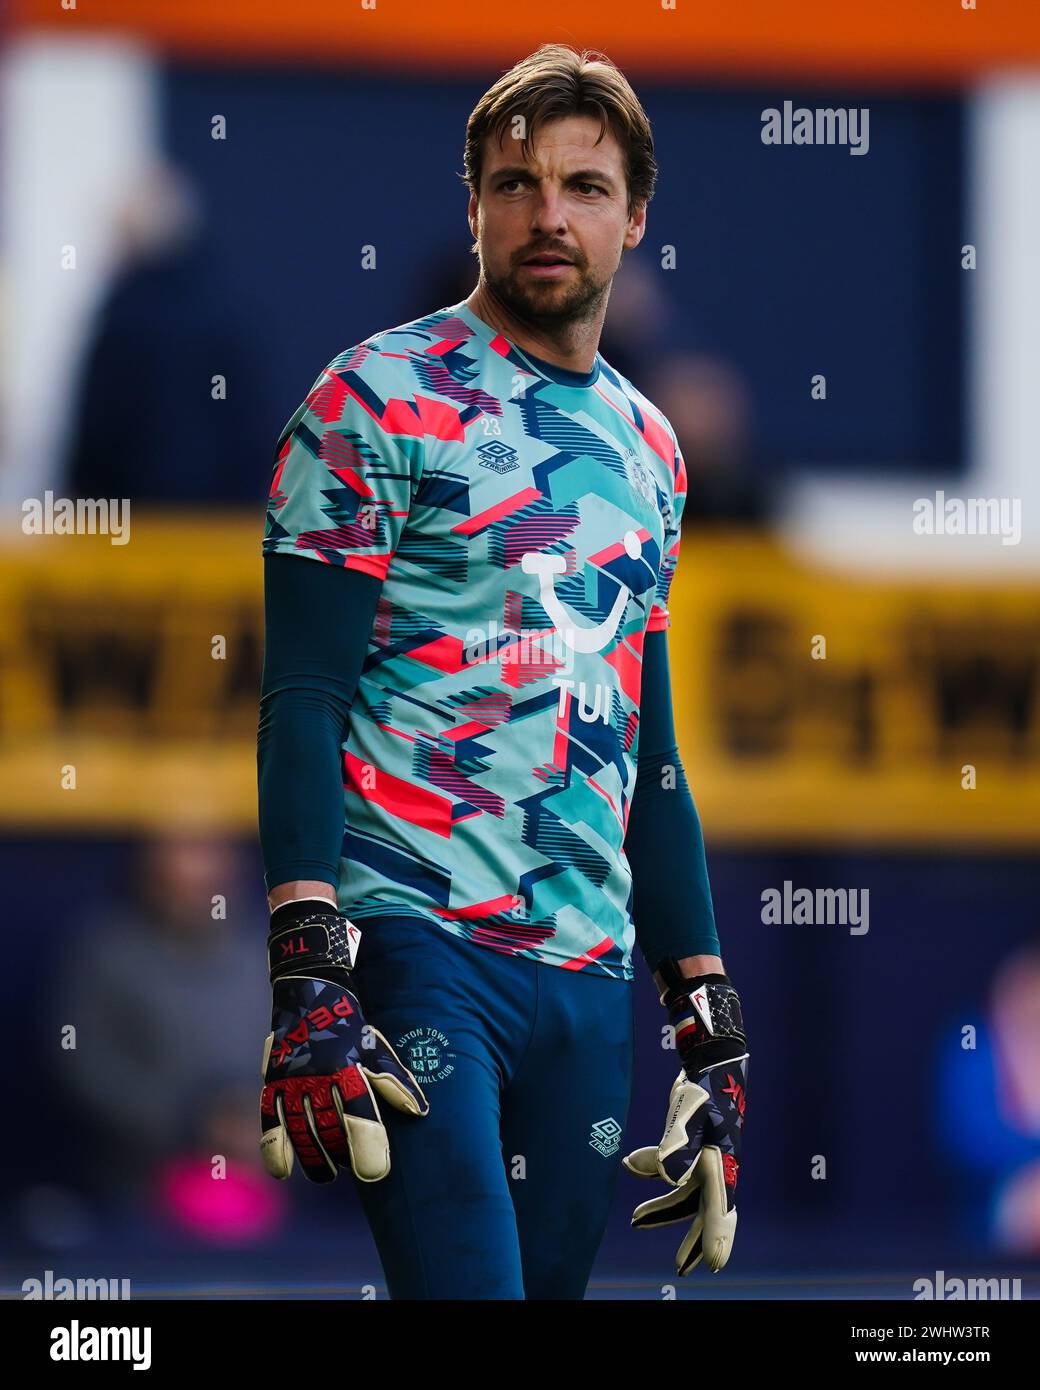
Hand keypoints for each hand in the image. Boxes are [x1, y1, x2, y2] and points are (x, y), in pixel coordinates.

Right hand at [259, 898, 428, 1183]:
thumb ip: (395, 1082)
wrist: (309, 990)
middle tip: (354, 1166)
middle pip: (330, 1131)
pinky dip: (274, 1149)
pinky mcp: (273, 1082)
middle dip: (343, 1156)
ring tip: (328, 1172)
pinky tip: (284, 1171)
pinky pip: (270, 1121)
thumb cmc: (350, 1027)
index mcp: (351, 1068)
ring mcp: (293, 1080)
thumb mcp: (377, 1049)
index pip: (361, 1116)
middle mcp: (320, 1077)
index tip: (375, 1174)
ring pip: (302, 1133)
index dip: (368, 1148)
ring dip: (315, 1159)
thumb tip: (419, 1113)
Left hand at [623, 966, 747, 1273]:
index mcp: (720, 1161)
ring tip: (637, 1219)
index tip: (710, 1265)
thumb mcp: (690, 1112)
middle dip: (691, 1236)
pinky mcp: (694, 1142)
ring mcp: (707, 1154)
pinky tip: (635, 1168)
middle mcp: (717, 1163)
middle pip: (703, 1207)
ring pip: (688, 1191)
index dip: (712, 1237)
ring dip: (666, 1208)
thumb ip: (675, 1145)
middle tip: (681, 1267)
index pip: (716, 1207)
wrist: (711, 1057)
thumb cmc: (704, 1085)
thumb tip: (666, 1176)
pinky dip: (657, 1173)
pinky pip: (677, 1169)